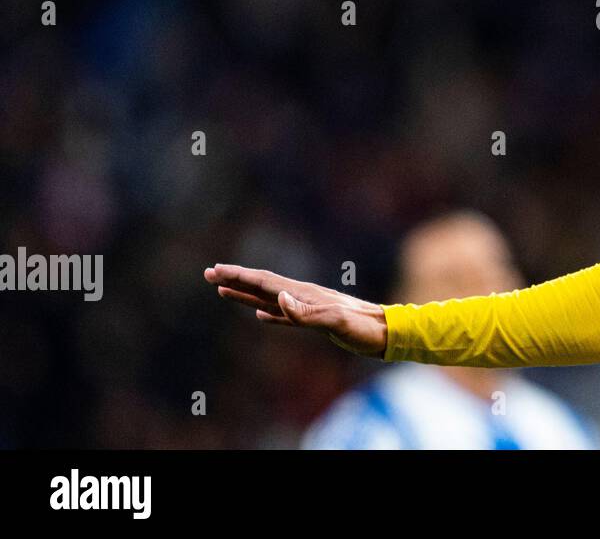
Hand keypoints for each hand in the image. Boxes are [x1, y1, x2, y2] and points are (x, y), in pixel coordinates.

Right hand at [204, 264, 388, 356]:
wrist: (386, 332)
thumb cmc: (363, 327)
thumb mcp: (335, 322)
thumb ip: (306, 313)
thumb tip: (277, 300)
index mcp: (304, 293)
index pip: (265, 282)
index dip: (239, 277)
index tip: (215, 271)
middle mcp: (303, 295)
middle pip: (262, 284)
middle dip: (235, 279)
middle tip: (209, 273)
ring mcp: (308, 306)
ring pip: (270, 297)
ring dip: (246, 293)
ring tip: (224, 289)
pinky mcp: (315, 321)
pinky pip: (283, 314)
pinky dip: (268, 312)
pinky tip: (260, 314)